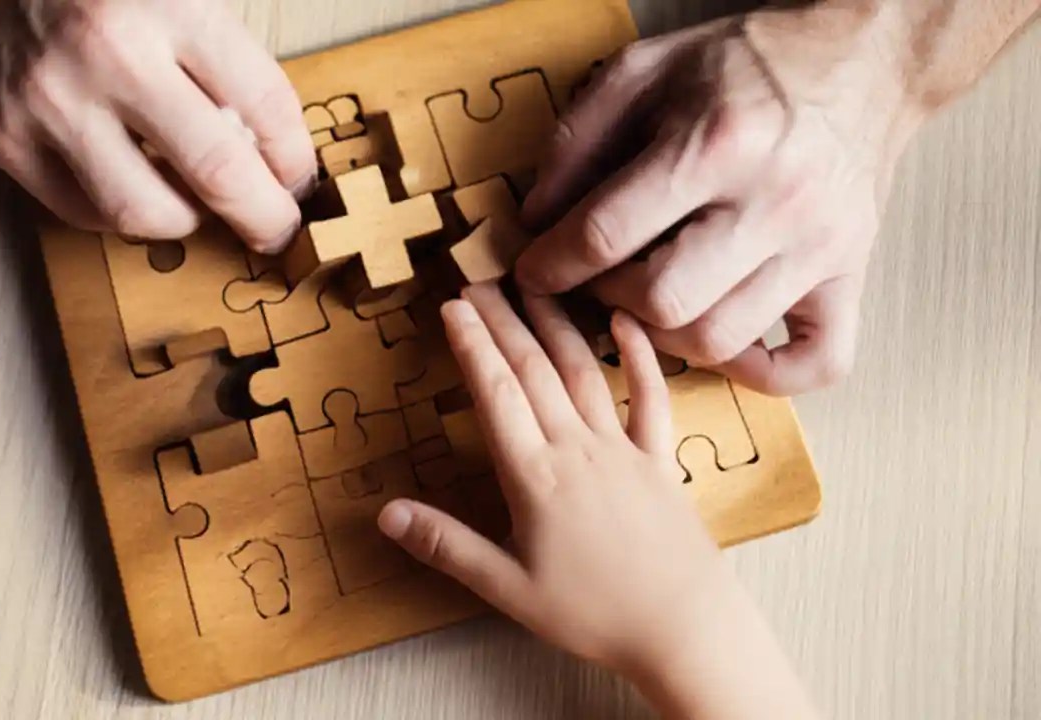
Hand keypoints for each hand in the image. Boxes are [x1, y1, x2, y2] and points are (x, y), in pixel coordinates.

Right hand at [0, 0, 314, 250]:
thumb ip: (218, 51)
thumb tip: (264, 138)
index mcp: (171, 4)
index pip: (265, 105)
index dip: (294, 157)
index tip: (298, 179)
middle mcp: (112, 56)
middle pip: (217, 172)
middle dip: (263, 215)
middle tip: (275, 227)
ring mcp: (51, 102)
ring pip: (144, 209)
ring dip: (186, 219)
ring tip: (195, 204)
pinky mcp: (2, 135)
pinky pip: (80, 210)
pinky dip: (118, 213)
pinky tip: (133, 186)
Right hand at [377, 283, 722, 670]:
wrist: (683, 627)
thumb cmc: (593, 614)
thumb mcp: (507, 588)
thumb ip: (447, 545)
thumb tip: (385, 514)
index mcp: (535, 477)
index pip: (495, 394)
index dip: (472, 345)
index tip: (453, 305)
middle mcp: (577, 449)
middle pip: (533, 371)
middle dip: (503, 321)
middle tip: (479, 280)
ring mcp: (622, 450)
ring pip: (583, 371)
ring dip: (554, 325)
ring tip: (533, 285)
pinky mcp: (659, 460)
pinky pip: (650, 398)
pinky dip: (638, 356)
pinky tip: (623, 322)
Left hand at [514, 7, 927, 394]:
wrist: (860, 62)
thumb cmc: (747, 64)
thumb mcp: (644, 69)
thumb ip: (577, 140)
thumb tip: (536, 217)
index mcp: (716, 143)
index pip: (607, 233)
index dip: (551, 261)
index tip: (531, 269)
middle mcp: (774, 202)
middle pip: (663, 300)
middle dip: (607, 296)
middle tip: (597, 275)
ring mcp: (820, 247)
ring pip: (719, 339)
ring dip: (665, 334)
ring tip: (649, 298)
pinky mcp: (851, 276)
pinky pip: (815, 362)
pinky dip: (763, 373)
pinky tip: (725, 342)